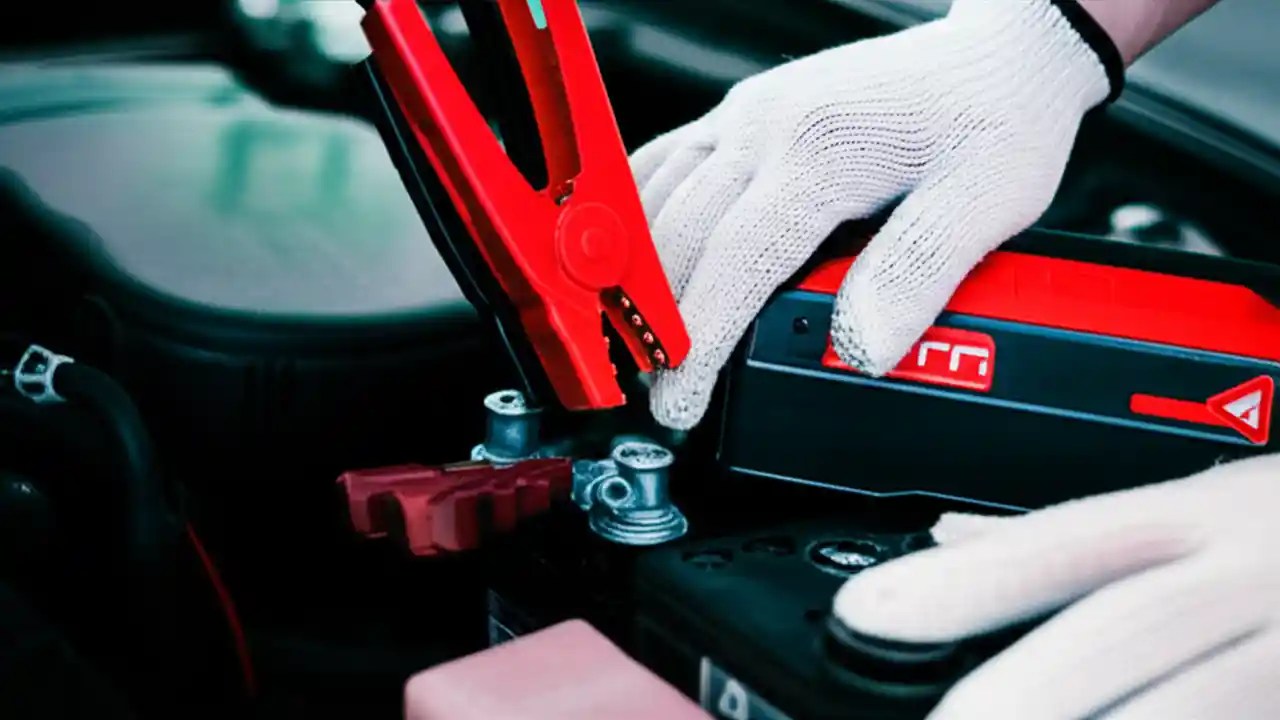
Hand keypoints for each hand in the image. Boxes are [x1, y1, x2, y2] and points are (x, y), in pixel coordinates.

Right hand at [630, 0, 1114, 429]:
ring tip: (643, 339)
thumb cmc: (998, 114)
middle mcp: (770, 125)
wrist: (1001, 50)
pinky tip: (640, 254)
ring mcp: (750, 113)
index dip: (699, 342)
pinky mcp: (746, 109)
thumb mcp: (988, 199)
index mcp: (822, 151)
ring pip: (654, 198)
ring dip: (638, 274)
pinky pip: (662, 161)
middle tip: (659, 388)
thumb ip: (918, 271)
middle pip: (677, 237)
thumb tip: (861, 347)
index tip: (681, 400)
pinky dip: (638, 214)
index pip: (734, 263)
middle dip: (656, 324)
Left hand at [833, 454, 1279, 718]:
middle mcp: (1254, 576)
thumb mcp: (1210, 495)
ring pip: (1194, 708)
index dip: (964, 581)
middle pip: (1124, 633)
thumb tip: (948, 537)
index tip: (868, 616)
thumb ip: (1082, 526)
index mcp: (1205, 514)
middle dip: (1019, 694)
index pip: (1066, 540)